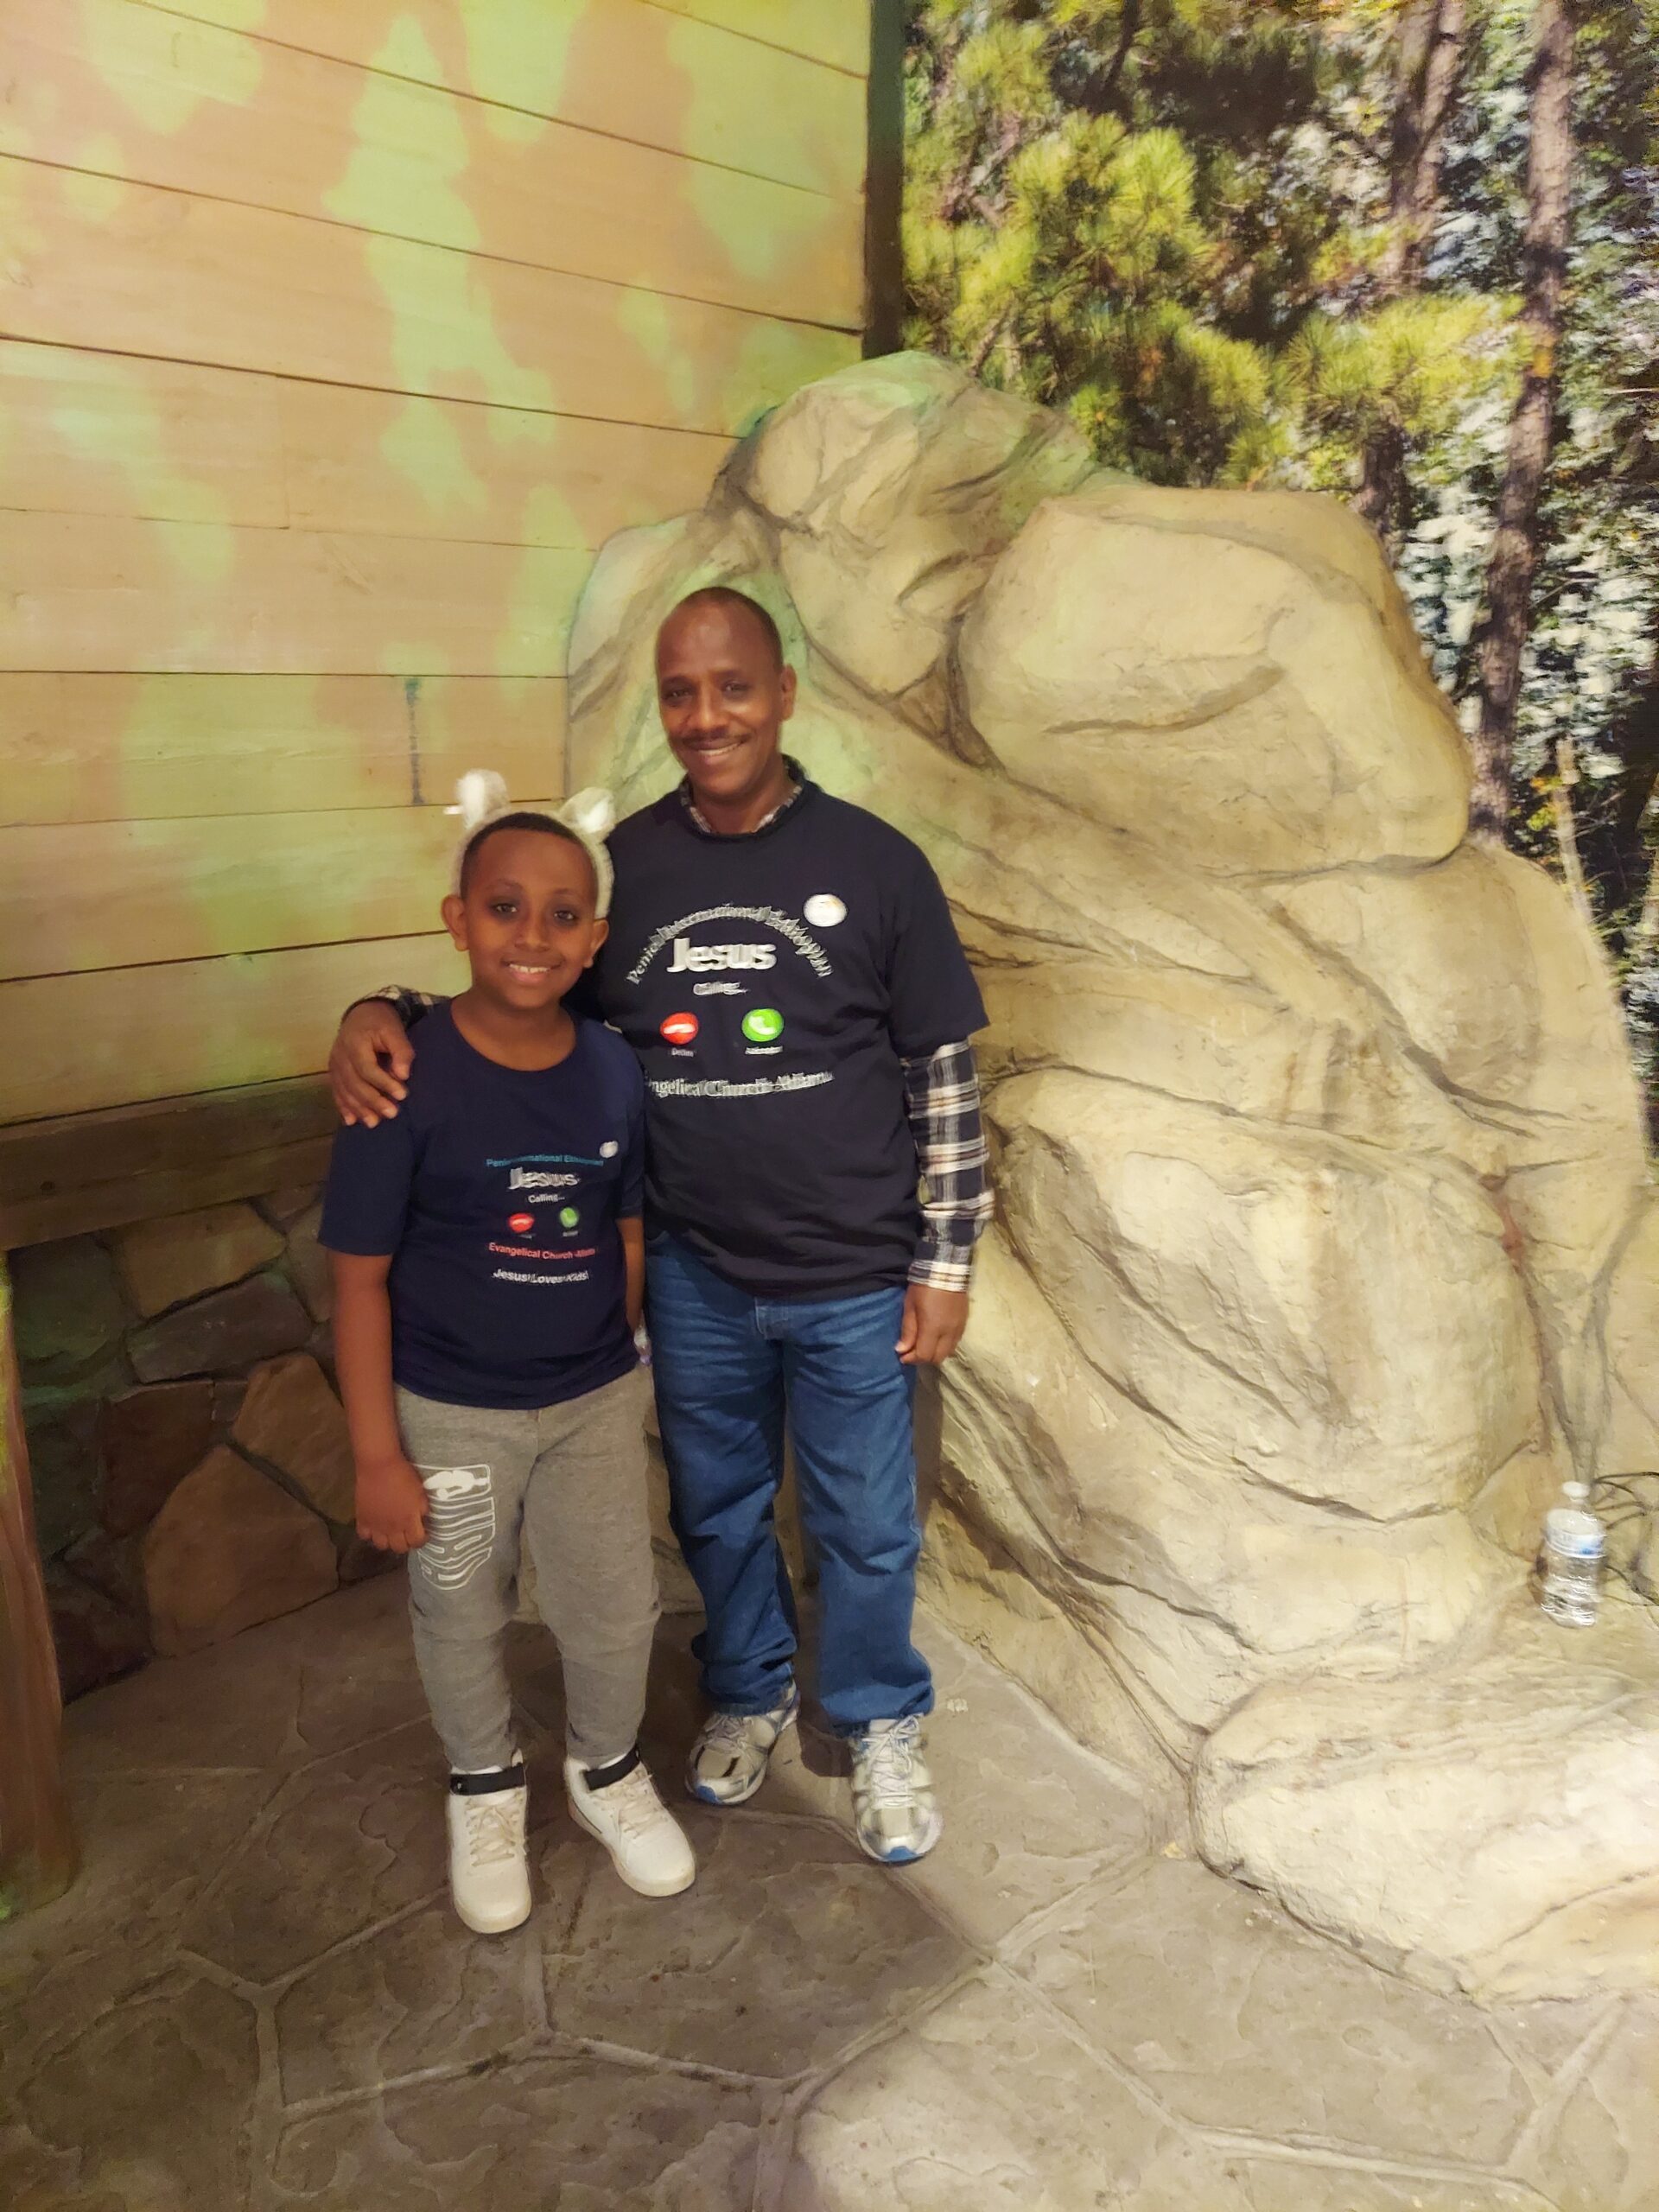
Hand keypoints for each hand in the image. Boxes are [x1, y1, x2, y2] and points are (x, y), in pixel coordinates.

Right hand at [329, 1002, 413, 1126]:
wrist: (361, 1014)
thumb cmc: (381, 1023)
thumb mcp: (394, 1030)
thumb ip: (401, 1051)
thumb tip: (403, 1074)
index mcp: (355, 1043)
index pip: (367, 1069)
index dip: (384, 1083)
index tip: (402, 1095)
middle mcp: (340, 1056)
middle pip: (354, 1083)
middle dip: (372, 1101)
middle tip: (392, 1113)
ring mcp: (334, 1065)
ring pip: (344, 1090)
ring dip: (358, 1108)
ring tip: (374, 1123)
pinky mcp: (333, 1071)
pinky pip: (336, 1091)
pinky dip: (343, 1107)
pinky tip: (350, 1121)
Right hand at [355, 1455, 429, 1552]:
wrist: (380, 1466)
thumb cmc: (404, 1476)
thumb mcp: (421, 1492)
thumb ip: (422, 1510)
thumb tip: (424, 1521)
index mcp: (409, 1521)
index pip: (417, 1542)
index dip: (422, 1540)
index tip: (423, 1533)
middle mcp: (392, 1528)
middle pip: (400, 1548)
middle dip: (406, 1543)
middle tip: (407, 1533)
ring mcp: (375, 1525)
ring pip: (382, 1545)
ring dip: (388, 1541)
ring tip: (391, 1532)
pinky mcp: (362, 1519)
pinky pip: (364, 1535)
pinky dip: (370, 1534)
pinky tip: (375, 1526)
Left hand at [896, 1284, 968, 1365]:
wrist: (946, 1269)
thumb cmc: (923, 1287)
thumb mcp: (910, 1306)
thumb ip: (908, 1330)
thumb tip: (902, 1350)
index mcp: (933, 1328)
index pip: (924, 1355)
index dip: (912, 1359)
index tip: (902, 1356)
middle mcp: (949, 1332)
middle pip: (938, 1358)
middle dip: (923, 1358)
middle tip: (912, 1351)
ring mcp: (959, 1328)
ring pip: (948, 1352)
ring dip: (935, 1352)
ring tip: (924, 1344)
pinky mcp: (964, 1322)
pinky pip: (955, 1342)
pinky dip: (944, 1345)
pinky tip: (936, 1337)